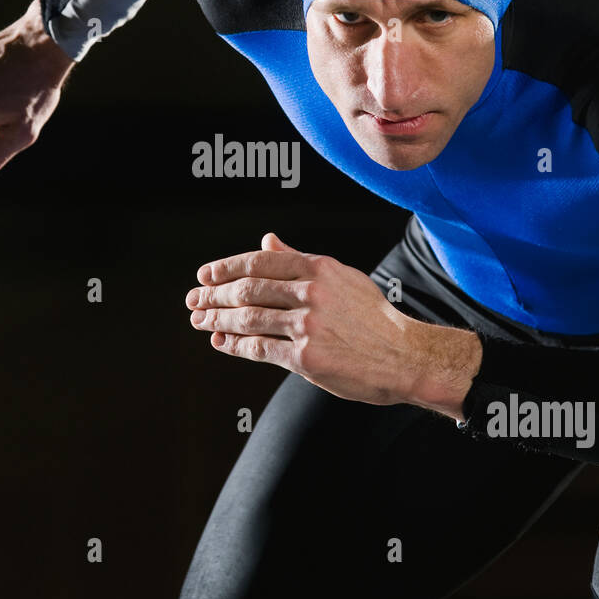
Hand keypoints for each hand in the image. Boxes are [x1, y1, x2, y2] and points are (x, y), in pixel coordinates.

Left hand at [186, 233, 476, 413]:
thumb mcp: (341, 277)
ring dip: (218, 320)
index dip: (226, 268)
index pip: (260, 262)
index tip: (205, 275)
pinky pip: (259, 349)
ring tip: (200, 321)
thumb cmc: (374, 318)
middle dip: (214, 295)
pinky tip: (222, 342)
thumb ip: (300, 260)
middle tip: (194, 301)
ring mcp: (308, 325)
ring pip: (249, 318)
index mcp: (319, 268)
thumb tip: (266, 241)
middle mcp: (312, 293)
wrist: (405, 355)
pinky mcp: (306, 357)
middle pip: (248, 289)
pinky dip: (235, 345)